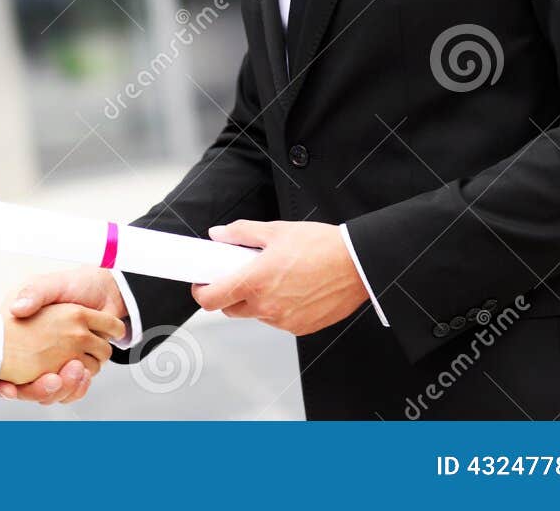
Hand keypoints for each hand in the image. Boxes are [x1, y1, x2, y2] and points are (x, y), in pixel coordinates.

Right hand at [0, 269, 125, 403]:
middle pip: (29, 390)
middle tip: (52, 379)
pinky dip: (79, 387)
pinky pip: (73, 391)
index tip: (10, 389)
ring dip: (64, 387)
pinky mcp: (76, 369)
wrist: (103, 291)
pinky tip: (83, 374)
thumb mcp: (49, 285)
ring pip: (53, 392)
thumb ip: (34, 294)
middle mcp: (35, 355)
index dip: (3, 385)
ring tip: (73, 369)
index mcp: (20, 336)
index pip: (2, 372)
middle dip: (41, 390)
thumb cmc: (71, 285)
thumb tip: (17, 309)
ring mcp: (55, 364)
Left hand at [190, 220, 367, 335]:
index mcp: (254, 282)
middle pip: (231, 309)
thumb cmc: (322, 246)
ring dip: (257, 300)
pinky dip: (279, 308)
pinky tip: (294, 289)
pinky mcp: (301, 328)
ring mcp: (284, 321)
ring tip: (277, 277)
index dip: (201, 291)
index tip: (203, 281)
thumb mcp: (276, 231)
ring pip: (256, 315)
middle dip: (231, 293)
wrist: (358, 263)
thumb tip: (219, 235)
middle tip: (242, 274)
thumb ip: (241, 233)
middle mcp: (266, 307)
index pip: (211, 299)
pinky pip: (278, 320)